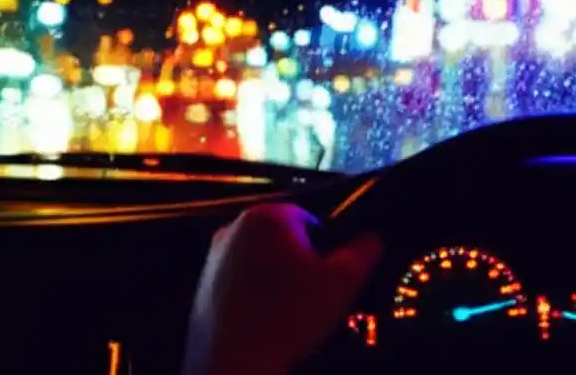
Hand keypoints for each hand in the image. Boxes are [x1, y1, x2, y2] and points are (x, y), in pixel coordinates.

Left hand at [182, 203, 382, 374]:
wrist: (234, 362)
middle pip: (282, 237)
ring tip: (287, 311)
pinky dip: (252, 293)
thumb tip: (373, 237)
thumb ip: (363, 252)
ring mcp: (214, 254)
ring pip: (259, 258)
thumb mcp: (342, 283)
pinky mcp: (203, 281)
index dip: (325, 250)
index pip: (310, 220)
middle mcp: (235, 225)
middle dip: (298, 261)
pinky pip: (239, 279)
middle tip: (310, 297)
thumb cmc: (290, 316)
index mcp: (268, 216)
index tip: (327, 280)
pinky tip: (263, 319)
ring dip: (275, 277)